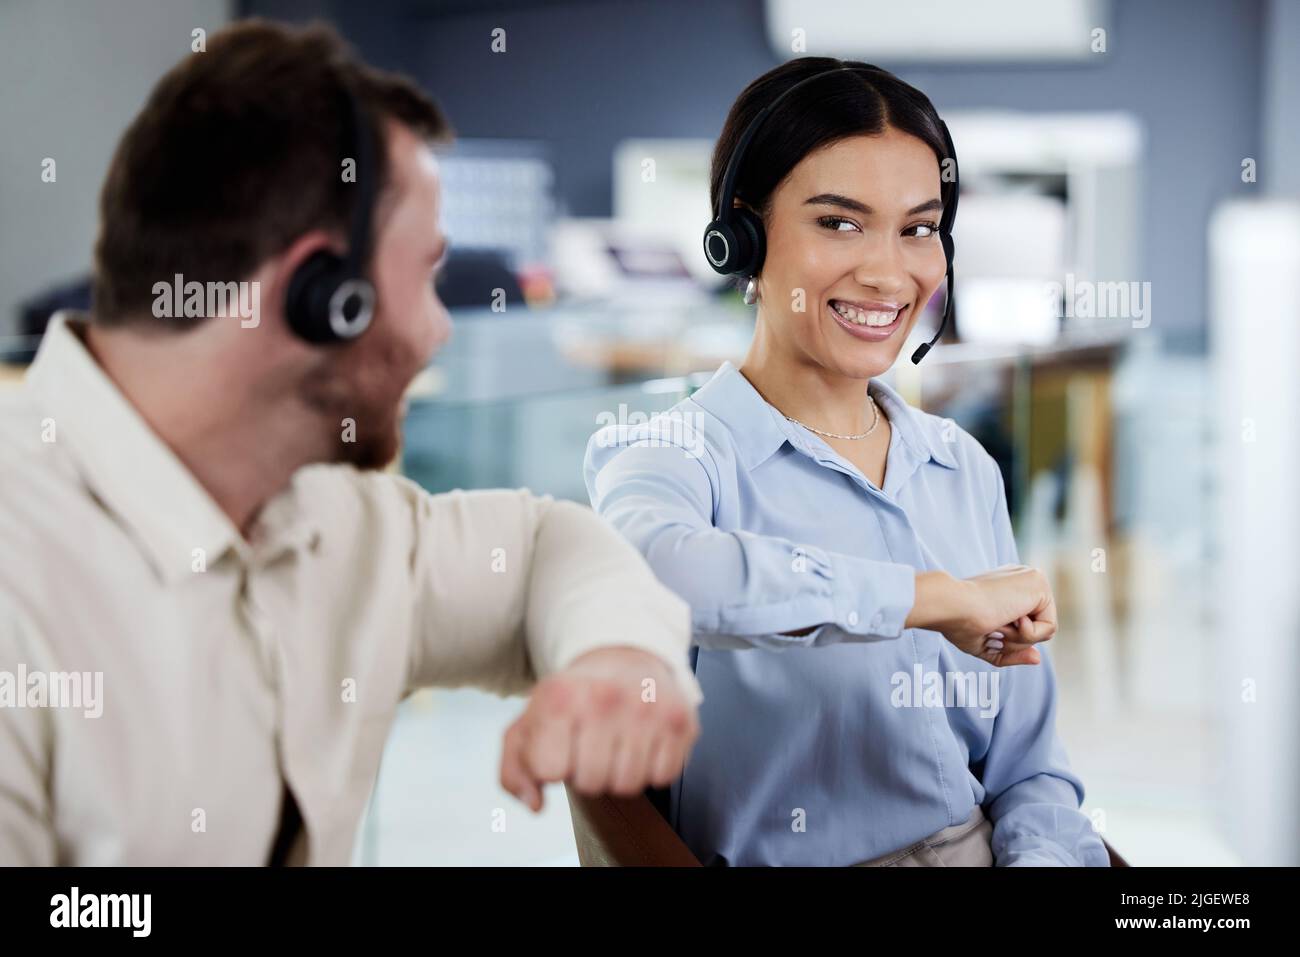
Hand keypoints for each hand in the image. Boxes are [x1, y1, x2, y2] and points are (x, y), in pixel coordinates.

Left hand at [499, 646, 699, 811]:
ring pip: (628, 784)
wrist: (624, 659)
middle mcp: (606, 698)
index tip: (560, 746)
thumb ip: (514, 770)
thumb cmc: (573, 699)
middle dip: (587, 772)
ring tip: (616, 744)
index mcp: (561, 696)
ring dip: (619, 773)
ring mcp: (647, 709)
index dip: (552, 767)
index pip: (549, 771)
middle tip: (591, 745)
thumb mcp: (529, 724)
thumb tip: (535, 803)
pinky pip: (662, 777)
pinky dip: (652, 767)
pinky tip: (642, 742)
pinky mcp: (680, 721)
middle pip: (591, 782)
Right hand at [906, 565, 1056, 665]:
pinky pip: (1049, 628)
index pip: (1026, 624)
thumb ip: (1012, 652)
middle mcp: (1021, 579)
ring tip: (998, 622)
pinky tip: (1010, 618)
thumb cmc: (957, 623)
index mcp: (1008, 587)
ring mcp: (1031, 579)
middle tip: (992, 627)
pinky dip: (1028, 634)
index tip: (987, 630)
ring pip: (1045, 630)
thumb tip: (1037, 658)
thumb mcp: (986, 644)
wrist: (951, 606)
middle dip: (1015, 640)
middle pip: (1038, 628)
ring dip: (1019, 638)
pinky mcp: (1039, 583)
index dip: (1009, 639)